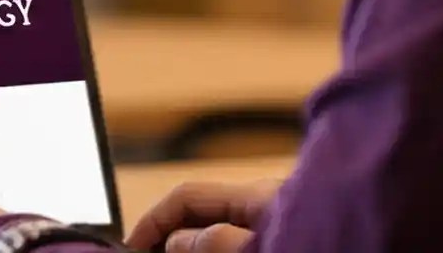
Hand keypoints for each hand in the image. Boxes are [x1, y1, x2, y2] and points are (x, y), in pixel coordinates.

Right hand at [124, 180, 279, 252]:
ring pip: (213, 227)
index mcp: (256, 195)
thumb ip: (215, 242)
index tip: (130, 247)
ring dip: (186, 244)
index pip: (186, 195)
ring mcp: (273, 222)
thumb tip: (174, 241)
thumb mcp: (256, 250)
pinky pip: (231, 239)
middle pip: (198, 211)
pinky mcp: (279, 237)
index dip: (152, 219)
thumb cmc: (312, 246)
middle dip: (166, 233)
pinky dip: (209, 248)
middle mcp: (262, 202)